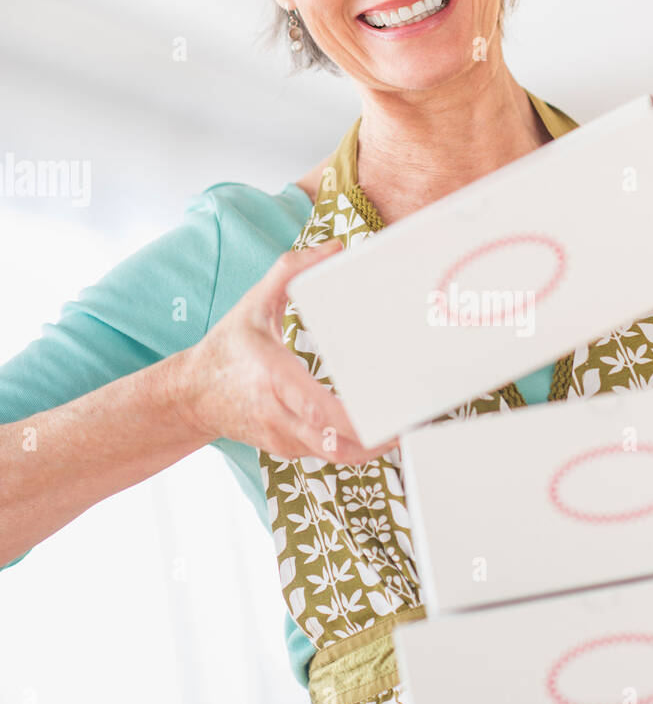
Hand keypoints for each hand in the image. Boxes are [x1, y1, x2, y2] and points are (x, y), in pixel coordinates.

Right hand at [174, 240, 398, 464]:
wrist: (191, 395)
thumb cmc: (228, 347)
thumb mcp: (255, 302)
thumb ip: (291, 270)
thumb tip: (334, 247)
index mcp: (271, 375)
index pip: (316, 408)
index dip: (353, 419)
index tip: (384, 415)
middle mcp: (276, 413)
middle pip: (332, 444)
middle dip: (376, 442)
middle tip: (409, 427)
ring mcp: (281, 438)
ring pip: (334, 456)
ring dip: (370, 448)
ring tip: (401, 430)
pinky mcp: (286, 450)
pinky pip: (325, 454)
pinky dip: (352, 446)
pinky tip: (375, 431)